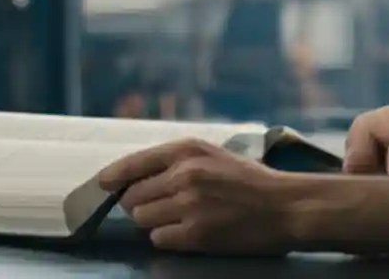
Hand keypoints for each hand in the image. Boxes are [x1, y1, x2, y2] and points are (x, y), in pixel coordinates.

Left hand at [97, 139, 294, 255]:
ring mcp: (188, 205)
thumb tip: (138, 177)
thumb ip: (179, 162)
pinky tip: (187, 233)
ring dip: (155, 222)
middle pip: (133, 195)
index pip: (134, 162)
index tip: (102, 183)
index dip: (113, 175)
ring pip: (142, 218)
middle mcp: (184, 174)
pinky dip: (168, 238)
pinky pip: (159, 239)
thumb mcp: (215, 156)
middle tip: (161, 206)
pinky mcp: (195, 234)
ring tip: (179, 220)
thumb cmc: (253, 180)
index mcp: (188, 150)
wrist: (286, 207)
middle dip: (141, 203)